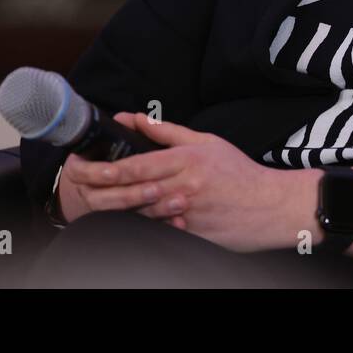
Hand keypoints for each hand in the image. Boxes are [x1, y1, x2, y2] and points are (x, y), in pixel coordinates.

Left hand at [60, 112, 293, 252]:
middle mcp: (184, 186)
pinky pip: (160, 231)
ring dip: (121, 210)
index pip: (140, 165)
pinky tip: (130, 224)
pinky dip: (144, 227)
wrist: (270, 205)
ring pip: (143, 213)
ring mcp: (187, 212)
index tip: (89, 168)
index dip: (110, 168)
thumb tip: (136, 119)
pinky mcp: (192, 234)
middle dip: (105, 191)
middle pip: (134, 191)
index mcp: (187, 161)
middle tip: (82, 188)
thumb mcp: (207, 143)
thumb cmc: (239, 172)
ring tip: (99, 205)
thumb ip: (168, 132)